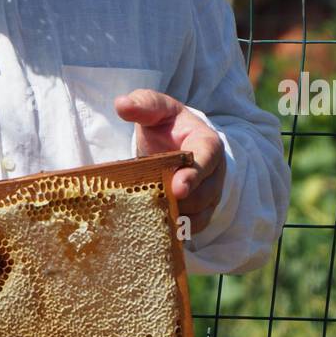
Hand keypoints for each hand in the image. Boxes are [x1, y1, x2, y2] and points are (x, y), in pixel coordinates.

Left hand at [113, 90, 225, 235]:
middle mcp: (214, 171)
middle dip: (183, 202)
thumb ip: (143, 104)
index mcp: (206, 143)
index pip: (207, 159)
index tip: (177, 188)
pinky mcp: (200, 212)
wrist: (174, 143)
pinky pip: (193, 228)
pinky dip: (177, 233)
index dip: (194, 174)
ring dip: (179, 219)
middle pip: (204, 193)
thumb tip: (121, 105)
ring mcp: (209, 194)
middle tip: (158, 205)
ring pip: (200, 214)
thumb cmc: (166, 125)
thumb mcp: (156, 109)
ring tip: (154, 219)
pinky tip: (157, 233)